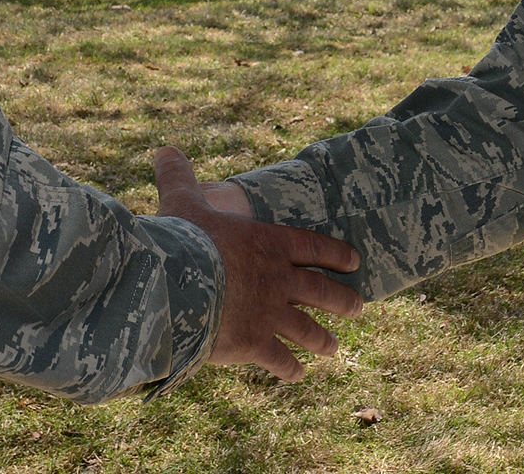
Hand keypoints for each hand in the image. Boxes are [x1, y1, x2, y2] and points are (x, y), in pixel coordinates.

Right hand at [153, 147, 362, 379]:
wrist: (178, 286)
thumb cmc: (182, 239)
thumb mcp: (182, 201)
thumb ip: (180, 176)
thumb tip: (165, 148)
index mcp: (270, 243)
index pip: (314, 247)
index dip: (337, 254)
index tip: (354, 261)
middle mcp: (279, 280)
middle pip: (322, 291)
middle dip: (343, 300)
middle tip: (358, 307)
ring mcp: (271, 315)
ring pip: (308, 330)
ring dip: (323, 339)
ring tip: (333, 347)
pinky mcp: (255, 345)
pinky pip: (280, 360)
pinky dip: (290, 368)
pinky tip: (296, 374)